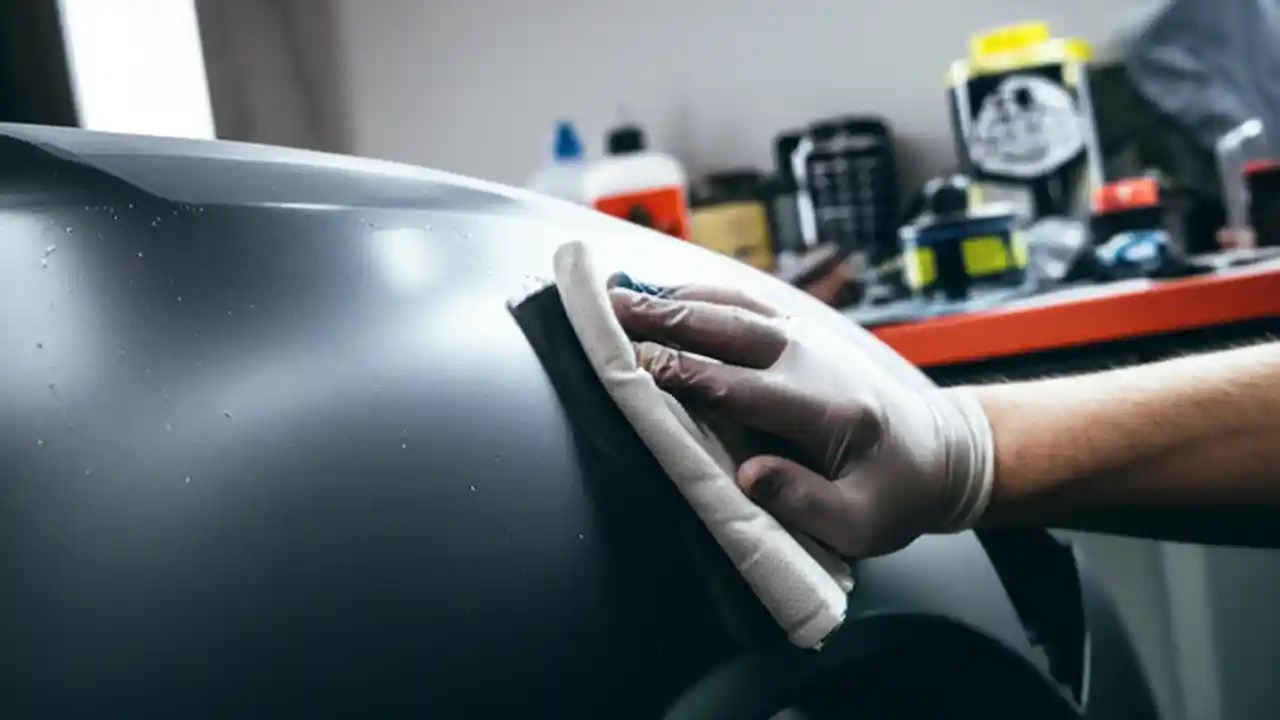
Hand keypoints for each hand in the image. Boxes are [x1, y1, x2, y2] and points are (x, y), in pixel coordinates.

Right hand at [609, 284, 994, 556]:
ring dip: (676, 296)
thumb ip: (805, 501)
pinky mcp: (803, 334)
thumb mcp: (862, 522)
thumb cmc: (896, 494)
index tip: (634, 362)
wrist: (940, 452)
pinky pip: (748, 302)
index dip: (684, 373)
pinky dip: (704, 291)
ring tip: (621, 288)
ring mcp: (810, 340)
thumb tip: (748, 476)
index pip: (740, 386)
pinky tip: (666, 288)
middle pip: (729, 330)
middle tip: (608, 305)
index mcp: (827, 410)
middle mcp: (815, 362)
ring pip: (735, 306)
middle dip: (665, 317)